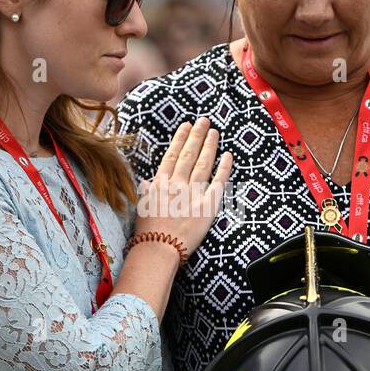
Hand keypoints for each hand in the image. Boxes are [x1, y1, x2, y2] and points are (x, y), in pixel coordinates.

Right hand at [135, 117, 231, 256]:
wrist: (158, 249)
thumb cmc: (147, 232)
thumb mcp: (141, 206)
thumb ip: (148, 191)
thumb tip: (149, 182)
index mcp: (160, 183)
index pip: (172, 155)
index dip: (181, 139)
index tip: (186, 126)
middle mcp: (177, 184)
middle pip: (189, 154)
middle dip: (197, 135)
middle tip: (205, 121)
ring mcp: (193, 194)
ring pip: (203, 164)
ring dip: (210, 146)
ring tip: (215, 132)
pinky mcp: (207, 206)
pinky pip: (218, 183)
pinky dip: (224, 168)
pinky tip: (228, 155)